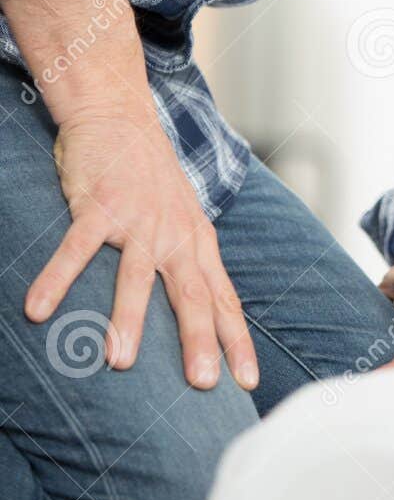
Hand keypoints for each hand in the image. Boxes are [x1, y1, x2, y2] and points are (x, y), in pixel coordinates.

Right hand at [25, 108, 259, 392]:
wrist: (121, 115)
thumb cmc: (153, 178)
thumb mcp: (184, 221)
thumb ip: (191, 265)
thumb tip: (201, 320)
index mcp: (197, 243)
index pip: (223, 299)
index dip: (236, 340)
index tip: (248, 382)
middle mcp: (174, 235)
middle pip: (192, 294)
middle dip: (199, 341)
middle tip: (203, 384)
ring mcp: (138, 220)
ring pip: (136, 275)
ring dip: (129, 317)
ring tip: (120, 361)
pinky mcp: (99, 206)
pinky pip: (77, 248)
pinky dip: (58, 278)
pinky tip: (38, 310)